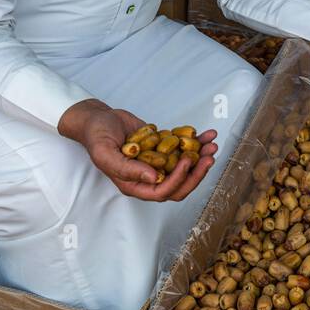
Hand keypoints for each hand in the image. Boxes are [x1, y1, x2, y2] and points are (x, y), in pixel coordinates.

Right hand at [58, 99, 217, 201]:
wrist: (99, 118)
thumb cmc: (97, 136)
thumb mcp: (105, 153)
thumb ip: (126, 169)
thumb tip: (154, 178)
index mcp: (134, 184)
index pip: (162, 191)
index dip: (178, 180)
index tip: (186, 161)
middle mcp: (149, 176)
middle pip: (180, 184)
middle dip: (197, 173)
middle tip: (209, 157)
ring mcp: (158, 162)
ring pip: (185, 168)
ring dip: (201, 157)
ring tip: (212, 144)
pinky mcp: (164, 148)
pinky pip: (183, 148)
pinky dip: (197, 142)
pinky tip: (207, 134)